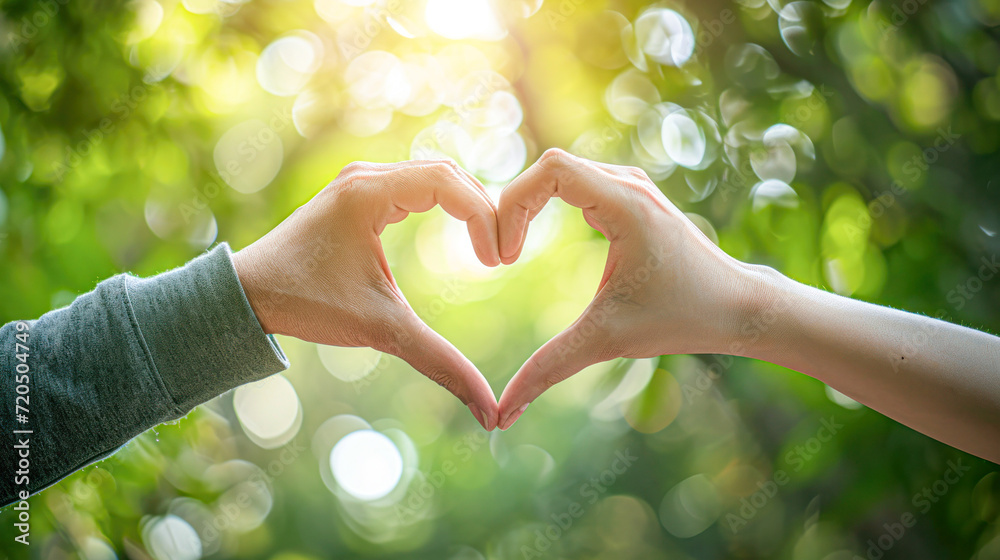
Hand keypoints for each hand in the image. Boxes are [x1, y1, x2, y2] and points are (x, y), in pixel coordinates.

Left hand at [232, 160, 500, 429]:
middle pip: (448, 173)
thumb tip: (489, 411)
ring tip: (486, 245)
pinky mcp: (358, 194)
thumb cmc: (306, 305)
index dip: (484, 217)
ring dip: (465, 205)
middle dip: (482, 210)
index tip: (495, 262)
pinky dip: (445, 203)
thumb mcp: (381, 330)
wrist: (246, 294)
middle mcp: (366, 176)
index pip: (449, 184)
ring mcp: (361, 181)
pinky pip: (415, 184)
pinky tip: (459, 233)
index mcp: (369, 194)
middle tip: (501, 254)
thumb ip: (439, 362)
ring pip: (433, 175)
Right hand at [496, 149, 765, 429]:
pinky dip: (546, 203)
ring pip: (560, 171)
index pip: (549, 169)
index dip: (513, 205)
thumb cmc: (682, 319)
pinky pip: (575, 181)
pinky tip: (534, 240)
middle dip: (513, 206)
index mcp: (626, 204)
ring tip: (510, 248)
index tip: (506, 258)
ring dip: (528, 203)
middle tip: (499, 257)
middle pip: (548, 166)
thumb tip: (501, 415)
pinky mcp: (631, 195)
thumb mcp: (607, 341)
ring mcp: (631, 184)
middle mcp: (629, 182)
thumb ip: (549, 369)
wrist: (738, 306)